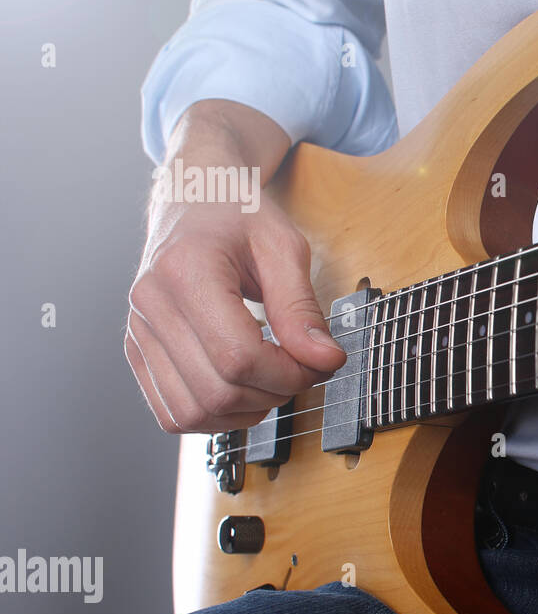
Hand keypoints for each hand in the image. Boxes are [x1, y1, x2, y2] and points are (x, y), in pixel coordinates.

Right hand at [125, 101, 345, 433]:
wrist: (194, 197)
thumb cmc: (238, 214)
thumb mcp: (283, 246)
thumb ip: (301, 306)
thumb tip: (324, 360)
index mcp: (185, 271)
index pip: (238, 356)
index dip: (289, 373)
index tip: (319, 362)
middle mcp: (151, 304)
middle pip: (217, 390)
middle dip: (274, 393)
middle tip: (303, 370)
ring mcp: (138, 330)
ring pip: (192, 411)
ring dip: (246, 411)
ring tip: (273, 379)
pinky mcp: (137, 350)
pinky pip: (171, 412)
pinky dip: (215, 416)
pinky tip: (243, 390)